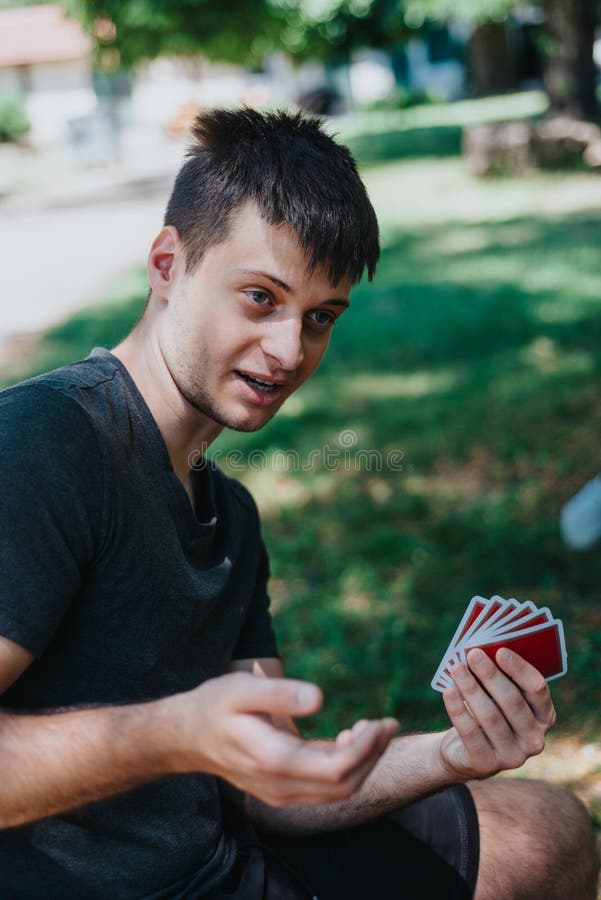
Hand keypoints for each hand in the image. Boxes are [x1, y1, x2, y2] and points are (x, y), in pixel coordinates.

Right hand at [170, 671, 398, 806]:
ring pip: (336, 792)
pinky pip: (323, 790)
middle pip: (344, 785)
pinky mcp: (281, 792)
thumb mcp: (242, 688)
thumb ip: (280, 693)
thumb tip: (319, 698)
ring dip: (362, 763)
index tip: (380, 720)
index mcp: (274, 760)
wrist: (186, 737)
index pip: (336, 768)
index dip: (366, 748)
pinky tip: (347, 739)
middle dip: (372, 754)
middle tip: (385, 722)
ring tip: (371, 728)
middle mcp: (280, 786)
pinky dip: (345, 768)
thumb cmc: (214, 706)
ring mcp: (280, 794)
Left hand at [438, 648, 555, 780]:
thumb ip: (499, 677)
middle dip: (491, 675)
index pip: (538, 689)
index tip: (500, 651)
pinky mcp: (487, 765)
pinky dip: (458, 710)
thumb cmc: (486, 711)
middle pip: (513, 701)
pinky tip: (448, 691)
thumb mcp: (497, 697)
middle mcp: (534, 740)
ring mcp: (513, 757)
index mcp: (545, 717)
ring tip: (456, 668)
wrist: (464, 751)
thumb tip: (483, 650)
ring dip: (472, 688)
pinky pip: (471, 734)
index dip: (519, 669)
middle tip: (472, 655)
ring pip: (490, 716)